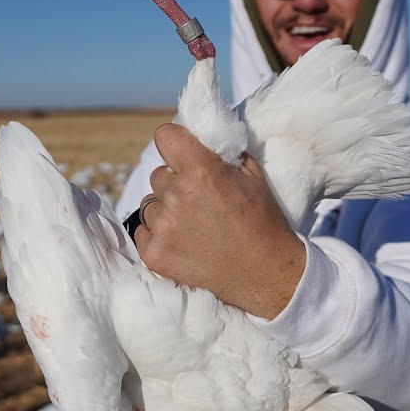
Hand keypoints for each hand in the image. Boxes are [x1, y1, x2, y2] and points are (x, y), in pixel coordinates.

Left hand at [133, 123, 305, 318]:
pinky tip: (183, 244)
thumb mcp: (253, 177)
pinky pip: (143, 232)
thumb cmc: (263, 222)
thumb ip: (224, 153)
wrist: (266, 274)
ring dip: (165, 211)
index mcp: (201, 171)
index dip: (174, 143)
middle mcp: (177, 196)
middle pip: (158, 176)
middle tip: (198, 202)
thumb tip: (203, 139)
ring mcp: (163, 227)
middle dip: (175, 184)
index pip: (165, 136)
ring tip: (193, 227)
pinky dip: (158, 236)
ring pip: (150, 205)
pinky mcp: (154, 254)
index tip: (180, 154)